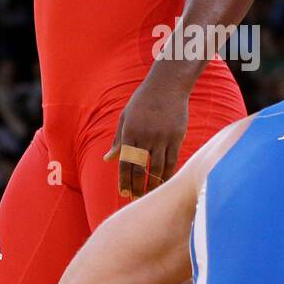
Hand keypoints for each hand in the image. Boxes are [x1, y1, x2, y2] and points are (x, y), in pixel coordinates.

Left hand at [103, 75, 188, 198]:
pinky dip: (168, 175)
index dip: (124, 180)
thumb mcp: (126, 117)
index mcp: (130, 132)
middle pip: (140, 169)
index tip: (124, 193)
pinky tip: (164, 183)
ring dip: (152, 184)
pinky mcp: (176, 137)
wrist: (168, 85)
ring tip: (149, 194)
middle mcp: (145, 137)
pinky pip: (172, 161)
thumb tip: (107, 159)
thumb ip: (118, 140)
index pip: (125, 162)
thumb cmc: (143, 101)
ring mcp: (162, 137)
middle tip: (135, 199)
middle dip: (137, 186)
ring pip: (157, 168)